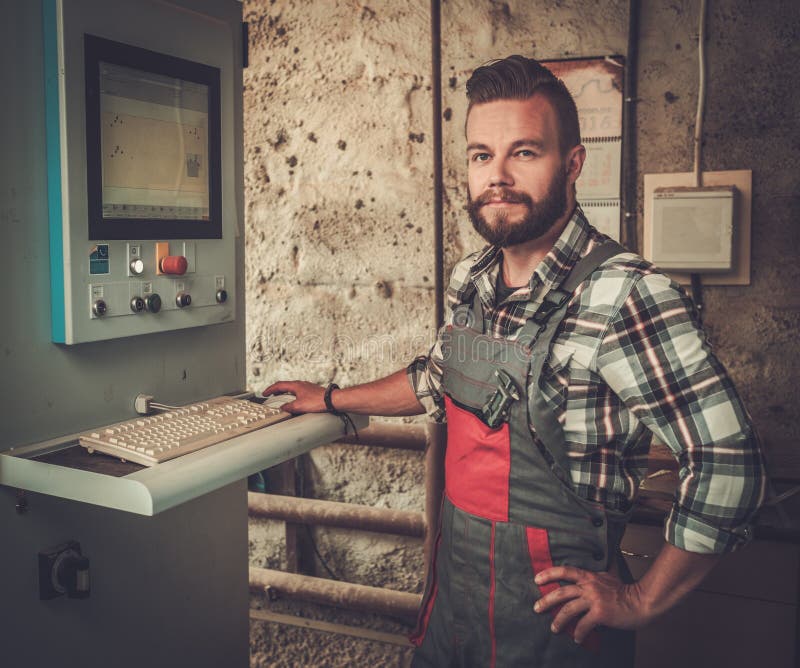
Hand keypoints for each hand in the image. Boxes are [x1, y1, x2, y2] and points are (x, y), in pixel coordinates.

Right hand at [262, 380, 326, 413]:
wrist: (331, 400)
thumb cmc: (318, 401)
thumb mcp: (299, 406)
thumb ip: (288, 407)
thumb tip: (282, 409)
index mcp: (296, 385)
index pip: (279, 385)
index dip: (270, 389)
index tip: (264, 393)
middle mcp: (301, 384)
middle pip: (285, 385)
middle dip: (276, 390)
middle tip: (270, 394)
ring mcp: (307, 387)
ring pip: (292, 388)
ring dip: (284, 392)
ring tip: (280, 397)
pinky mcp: (312, 392)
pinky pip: (298, 391)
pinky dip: (292, 395)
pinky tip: (295, 400)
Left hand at [533, 565, 649, 643]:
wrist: (641, 602)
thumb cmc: (626, 591)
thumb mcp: (608, 576)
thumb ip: (596, 574)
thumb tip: (590, 570)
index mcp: (589, 576)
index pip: (565, 571)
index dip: (549, 574)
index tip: (537, 579)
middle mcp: (589, 586)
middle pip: (562, 592)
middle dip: (546, 601)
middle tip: (537, 608)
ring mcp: (594, 599)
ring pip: (569, 610)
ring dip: (558, 621)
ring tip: (554, 628)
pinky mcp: (600, 614)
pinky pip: (583, 625)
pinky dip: (579, 633)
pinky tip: (577, 639)